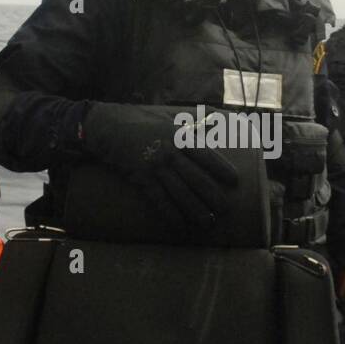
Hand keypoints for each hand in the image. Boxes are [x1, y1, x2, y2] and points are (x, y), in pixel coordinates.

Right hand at [82, 103, 237, 231]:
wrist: (109, 127)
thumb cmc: (142, 121)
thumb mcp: (169, 117)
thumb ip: (192, 122)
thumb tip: (217, 120)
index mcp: (180, 135)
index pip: (206, 155)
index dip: (221, 169)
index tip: (235, 182)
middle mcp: (169, 152)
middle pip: (196, 178)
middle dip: (213, 196)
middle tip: (226, 210)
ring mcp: (155, 167)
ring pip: (180, 192)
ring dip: (196, 210)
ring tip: (209, 223)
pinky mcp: (141, 178)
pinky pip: (159, 200)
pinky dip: (171, 214)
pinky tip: (181, 226)